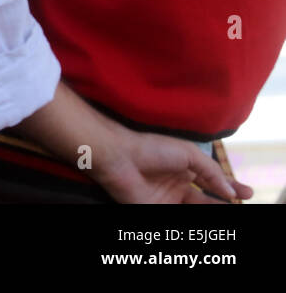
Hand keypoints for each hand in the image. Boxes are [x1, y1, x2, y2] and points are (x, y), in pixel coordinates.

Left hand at [92, 127, 253, 203]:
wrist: (120, 156)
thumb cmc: (152, 148)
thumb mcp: (189, 153)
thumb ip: (211, 171)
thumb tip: (229, 191)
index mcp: (183, 168)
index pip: (211, 180)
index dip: (229, 187)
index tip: (246, 193)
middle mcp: (177, 184)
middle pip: (206, 200)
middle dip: (223, 203)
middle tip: (240, 203)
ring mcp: (167, 199)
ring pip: (195, 209)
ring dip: (212, 210)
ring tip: (229, 209)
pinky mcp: (155, 210)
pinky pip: (178, 217)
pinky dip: (192, 218)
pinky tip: (209, 212)